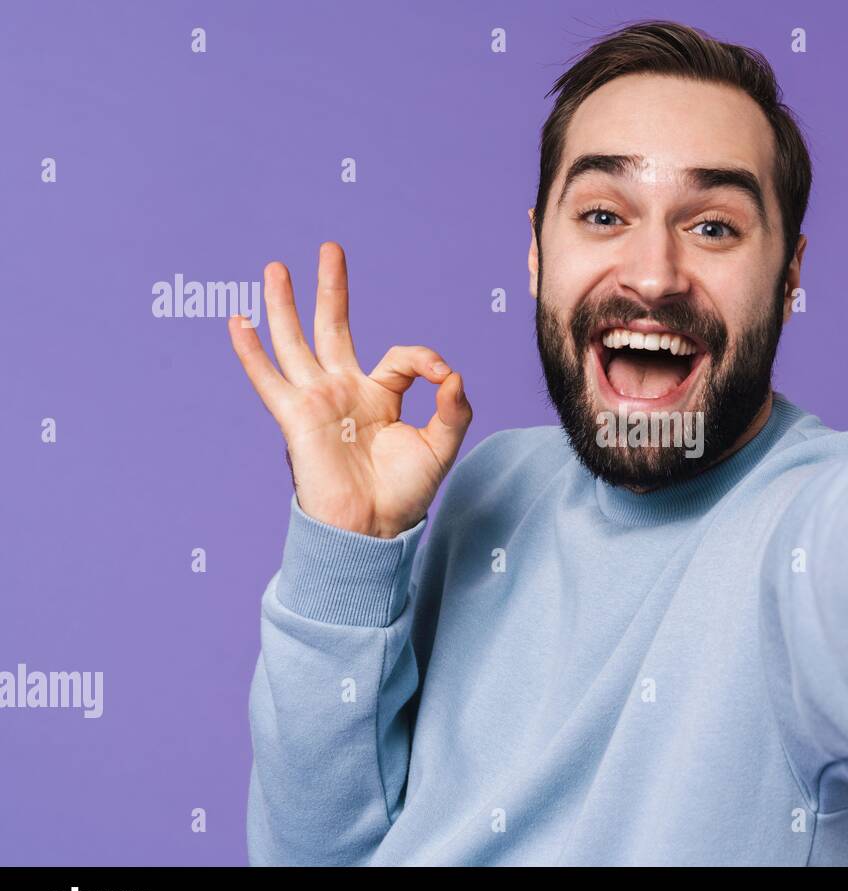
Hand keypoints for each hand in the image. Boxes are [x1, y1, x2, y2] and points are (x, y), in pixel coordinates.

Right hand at [228, 242, 471, 538]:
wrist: (372, 529)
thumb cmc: (405, 493)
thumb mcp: (441, 445)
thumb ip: (453, 408)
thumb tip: (453, 374)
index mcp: (380, 397)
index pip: (399, 358)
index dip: (424, 359)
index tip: (442, 375)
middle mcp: (345, 391)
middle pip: (334, 328)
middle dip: (332, 289)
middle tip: (329, 248)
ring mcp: (317, 401)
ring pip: (296, 342)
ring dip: (284, 305)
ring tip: (275, 267)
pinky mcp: (295, 417)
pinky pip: (268, 379)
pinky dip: (251, 351)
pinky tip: (239, 321)